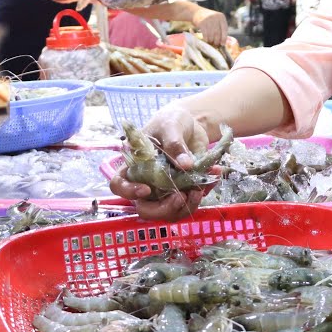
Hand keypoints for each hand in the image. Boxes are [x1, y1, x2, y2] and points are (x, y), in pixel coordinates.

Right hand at [109, 104, 210, 220]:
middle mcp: (147, 181)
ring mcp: (165, 189)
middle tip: (181, 196)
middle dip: (164, 209)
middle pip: (146, 209)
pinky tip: (212, 178)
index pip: (119, 185)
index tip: (146, 190)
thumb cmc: (172, 120)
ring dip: (186, 206)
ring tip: (200, 188)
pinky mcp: (184, 190)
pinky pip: (190, 202)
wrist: (192, 123)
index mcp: (134, 165)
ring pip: (169, 212)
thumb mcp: (171, 125)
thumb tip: (185, 165)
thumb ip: (175, 144)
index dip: (129, 192)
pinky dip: (202, 194)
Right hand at [192, 8, 228, 46]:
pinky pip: (205, 33)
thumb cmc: (208, 19)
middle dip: (217, 40)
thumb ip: (220, 28)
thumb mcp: (216, 20)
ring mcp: (208, 19)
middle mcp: (215, 17)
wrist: (196, 12)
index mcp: (221, 17)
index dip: (224, 37)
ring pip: (211, 34)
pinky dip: (206, 38)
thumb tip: (224, 42)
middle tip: (216, 45)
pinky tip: (206, 40)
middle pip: (218, 32)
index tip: (222, 44)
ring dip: (211, 40)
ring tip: (210, 43)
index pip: (225, 29)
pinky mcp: (201, 22)